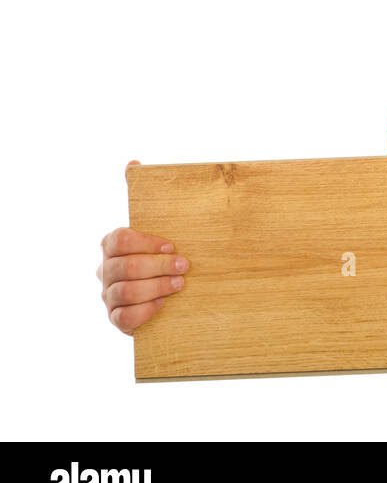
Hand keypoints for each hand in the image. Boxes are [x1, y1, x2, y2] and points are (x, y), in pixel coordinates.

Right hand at [97, 159, 189, 333]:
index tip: (172, 244)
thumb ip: (143, 196)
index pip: (118, 239)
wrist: (172, 291)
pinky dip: (145, 311)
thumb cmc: (164, 253)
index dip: (145, 242)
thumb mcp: (159, 225)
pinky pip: (123, 318)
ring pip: (124, 292)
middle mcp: (105, 270)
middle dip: (158, 266)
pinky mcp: (117, 319)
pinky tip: (163, 305)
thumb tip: (133, 163)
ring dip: (156, 287)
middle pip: (124, 267)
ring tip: (180, 284)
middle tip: (185, 265)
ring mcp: (109, 295)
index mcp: (112, 245)